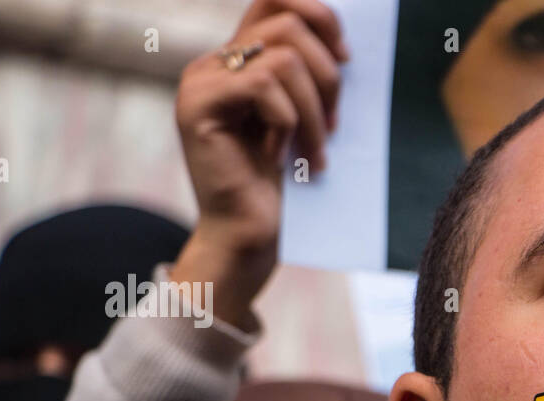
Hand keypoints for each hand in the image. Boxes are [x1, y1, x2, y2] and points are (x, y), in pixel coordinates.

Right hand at [171, 0, 347, 326]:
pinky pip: (264, 86)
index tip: (347, 58)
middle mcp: (213, 62)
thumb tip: (343, 44)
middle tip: (334, 124)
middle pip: (288, 22)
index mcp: (238, 60)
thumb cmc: (284, 184)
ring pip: (284, 58)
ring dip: (315, 109)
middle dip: (328, 74)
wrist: (250, 236)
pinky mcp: (197, 106)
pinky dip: (289, 121)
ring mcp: (201, 81)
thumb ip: (309, 76)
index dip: (320, 13)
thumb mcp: (305, 118)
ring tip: (316, 150)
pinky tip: (284, 155)